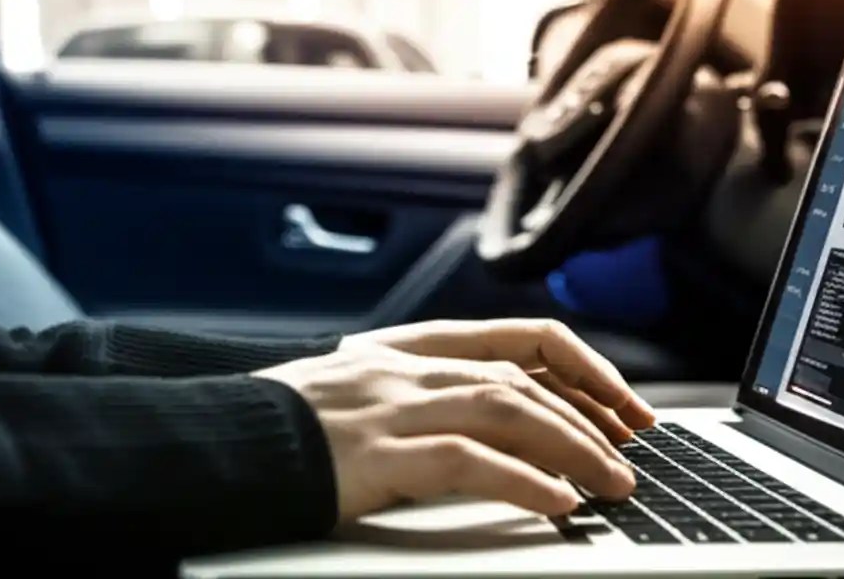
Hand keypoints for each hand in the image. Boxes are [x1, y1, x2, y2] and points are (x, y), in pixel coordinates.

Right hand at [254, 319, 655, 522]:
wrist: (212, 441)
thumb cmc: (281, 426)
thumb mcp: (358, 389)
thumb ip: (421, 390)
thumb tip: (498, 415)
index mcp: (408, 347)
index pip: (521, 339)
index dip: (582, 368)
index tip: (622, 404)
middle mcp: (408, 368)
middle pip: (525, 381)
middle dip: (590, 418)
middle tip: (631, 455)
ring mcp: (391, 407)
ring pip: (509, 411)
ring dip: (573, 448)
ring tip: (612, 483)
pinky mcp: (376, 455)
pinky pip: (467, 462)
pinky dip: (522, 482)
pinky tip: (557, 503)